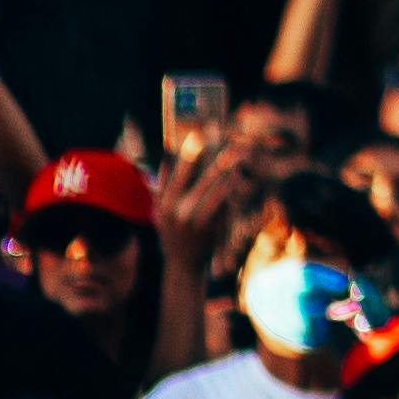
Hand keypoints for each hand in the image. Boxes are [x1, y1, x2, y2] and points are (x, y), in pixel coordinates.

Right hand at [156, 129, 247, 262]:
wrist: (182, 262)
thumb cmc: (172, 230)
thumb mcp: (160, 209)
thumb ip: (162, 183)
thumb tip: (166, 152)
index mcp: (164, 203)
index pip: (177, 174)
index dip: (188, 155)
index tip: (198, 136)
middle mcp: (177, 211)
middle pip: (200, 179)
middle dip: (216, 160)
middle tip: (228, 143)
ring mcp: (195, 220)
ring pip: (215, 190)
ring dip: (227, 172)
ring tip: (238, 157)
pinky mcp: (211, 227)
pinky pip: (224, 203)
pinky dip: (231, 189)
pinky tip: (238, 177)